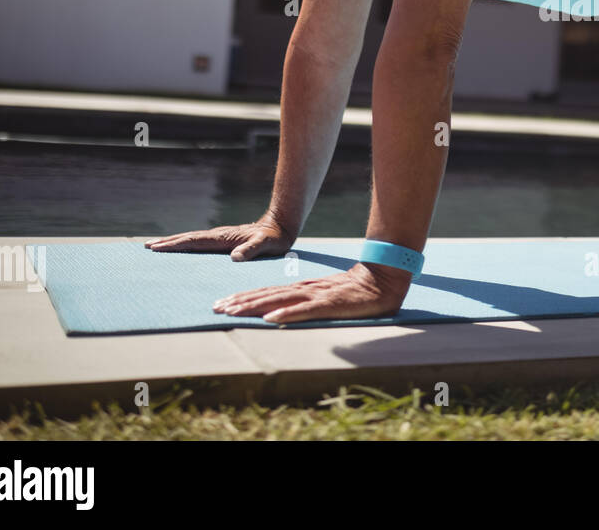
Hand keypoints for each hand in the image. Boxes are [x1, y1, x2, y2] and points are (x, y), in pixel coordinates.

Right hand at [144, 215, 295, 260]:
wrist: (281, 226)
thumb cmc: (275, 238)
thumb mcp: (266, 245)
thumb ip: (252, 250)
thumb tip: (235, 257)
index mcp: (223, 238)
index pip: (194, 242)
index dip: (175, 245)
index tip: (156, 248)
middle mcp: (218, 235)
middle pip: (187, 238)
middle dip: (167, 242)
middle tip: (146, 247)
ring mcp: (220, 237)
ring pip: (191, 239)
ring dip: (173, 242)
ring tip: (155, 245)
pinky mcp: (223, 240)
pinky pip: (199, 242)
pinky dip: (185, 244)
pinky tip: (181, 248)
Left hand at [212, 262, 410, 324]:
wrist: (382, 280)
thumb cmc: (354, 291)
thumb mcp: (325, 297)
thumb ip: (305, 303)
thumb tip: (280, 313)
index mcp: (303, 288)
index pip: (267, 293)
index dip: (243, 298)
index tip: (222, 303)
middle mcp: (305, 289)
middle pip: (267, 295)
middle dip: (240, 302)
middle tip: (216, 307)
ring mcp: (317, 296)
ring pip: (279, 301)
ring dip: (254, 306)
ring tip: (233, 311)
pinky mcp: (330, 304)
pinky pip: (305, 310)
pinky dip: (287, 314)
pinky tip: (270, 318)